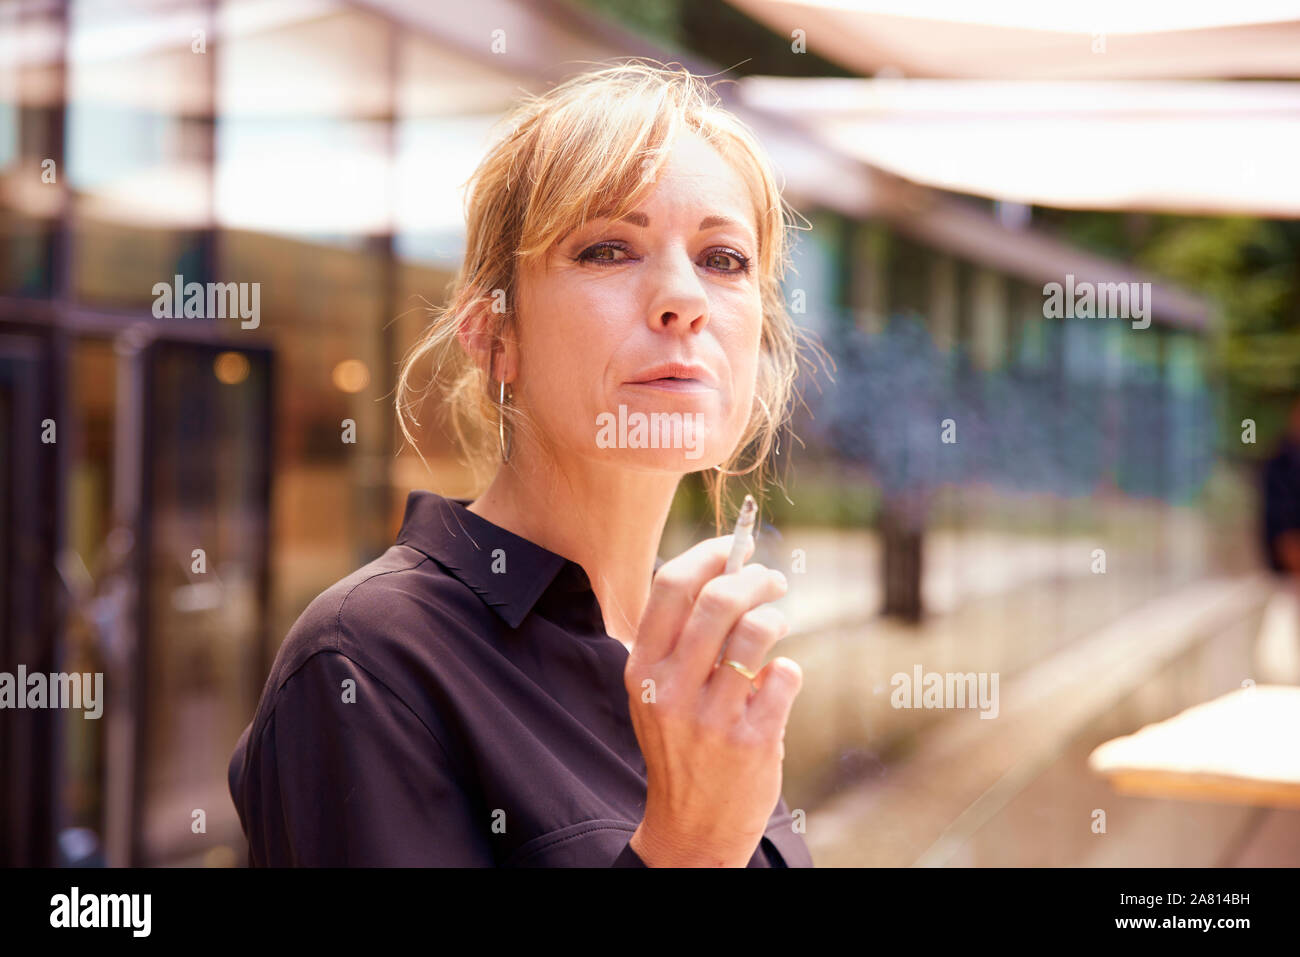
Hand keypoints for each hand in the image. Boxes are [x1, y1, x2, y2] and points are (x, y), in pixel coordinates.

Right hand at [624, 533, 801, 866]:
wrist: (693, 825)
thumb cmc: (682, 743)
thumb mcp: (660, 693)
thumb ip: (682, 639)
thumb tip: (729, 568)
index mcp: (642, 669)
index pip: (672, 586)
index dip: (711, 553)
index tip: (738, 544)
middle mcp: (670, 690)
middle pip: (718, 600)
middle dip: (755, 577)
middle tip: (773, 579)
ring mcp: (711, 718)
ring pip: (757, 632)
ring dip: (777, 617)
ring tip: (778, 623)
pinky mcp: (751, 741)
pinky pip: (784, 676)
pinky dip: (788, 669)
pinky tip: (778, 681)